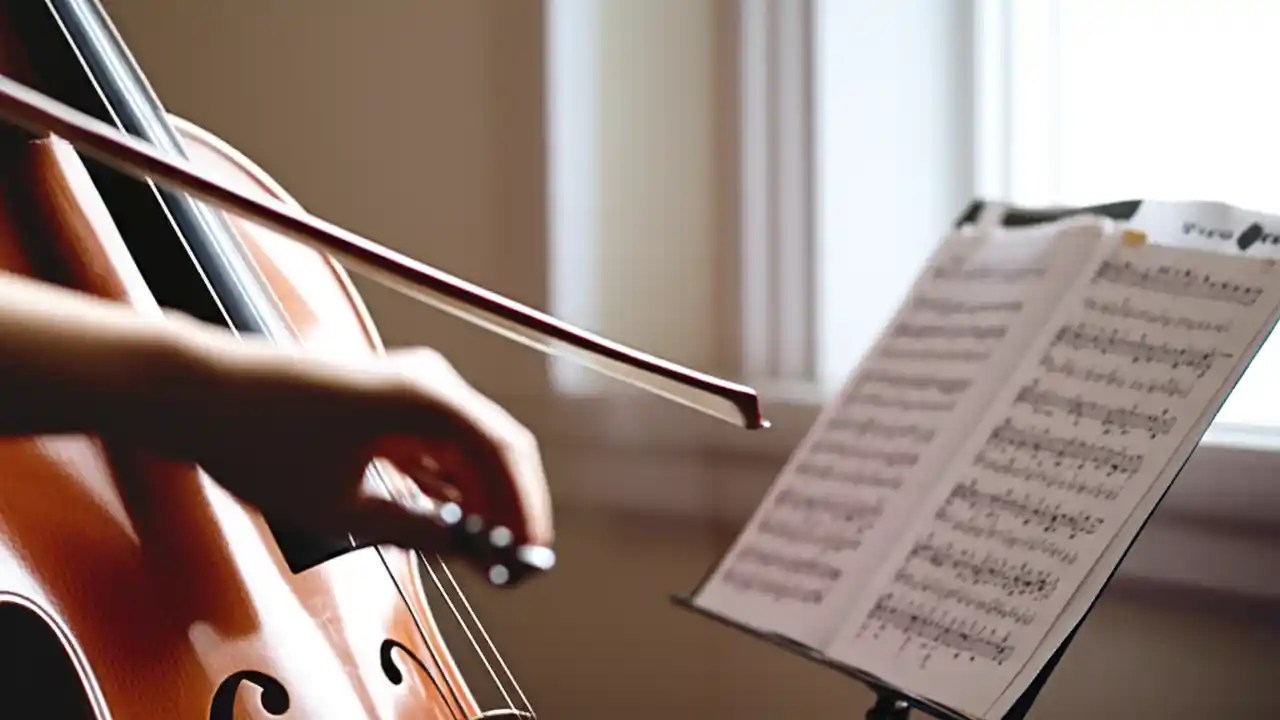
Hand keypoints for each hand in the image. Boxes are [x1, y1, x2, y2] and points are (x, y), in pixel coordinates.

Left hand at [148, 337, 553, 577]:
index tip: (530, 552)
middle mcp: (427, 382)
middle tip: (507, 561)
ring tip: (476, 551)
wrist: (201, 392)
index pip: (504, 452)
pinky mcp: (388, 397)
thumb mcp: (341, 505)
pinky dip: (448, 482)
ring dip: (477, 497)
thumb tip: (468, 550)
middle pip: (493, 448)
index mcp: (426, 398)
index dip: (525, 508)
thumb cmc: (261, 435)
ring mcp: (409, 386)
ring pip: (468, 448)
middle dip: (504, 507)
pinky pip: (438, 442)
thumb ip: (415, 530)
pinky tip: (445, 520)